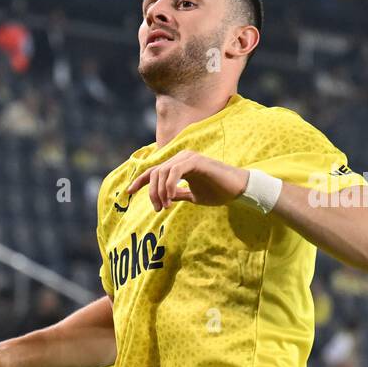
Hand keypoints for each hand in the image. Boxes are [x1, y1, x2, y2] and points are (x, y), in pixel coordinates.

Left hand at [125, 150, 249, 211]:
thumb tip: (167, 198)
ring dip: (159, 191)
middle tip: (159, 209)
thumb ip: (178, 194)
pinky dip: (169, 186)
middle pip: (155, 173)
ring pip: (162, 172)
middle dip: (151, 192)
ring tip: (165, 206)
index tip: (129, 192)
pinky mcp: (196, 161)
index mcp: (179, 165)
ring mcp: (189, 158)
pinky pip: (174, 171)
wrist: (238, 189)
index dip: (140, 181)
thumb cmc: (218, 191)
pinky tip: (171, 198)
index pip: (154, 171)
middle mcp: (182, 158)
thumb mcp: (193, 195)